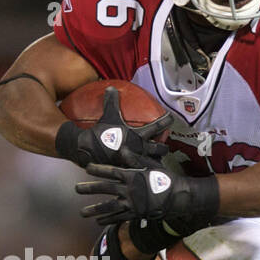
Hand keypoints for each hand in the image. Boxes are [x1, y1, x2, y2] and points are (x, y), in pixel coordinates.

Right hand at [55, 86, 169, 168]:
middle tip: (165, 145)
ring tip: (156, 161)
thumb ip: (111, 101)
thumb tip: (110, 88)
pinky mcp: (128, 169)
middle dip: (165, 147)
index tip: (171, 118)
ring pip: (152, 162)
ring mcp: (135, 161)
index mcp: (138, 135)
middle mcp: (140, 148)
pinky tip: (143, 172)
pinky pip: (140, 170)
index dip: (167, 121)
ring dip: (156, 161)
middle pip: (160, 148)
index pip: (158, 126)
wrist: (88, 150)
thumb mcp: (107, 115)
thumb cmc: (99, 133)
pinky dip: (143, 170)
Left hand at [76, 161, 219, 225]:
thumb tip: (120, 148)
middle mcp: (129, 190)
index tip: (86, 168)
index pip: (111, 171)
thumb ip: (134, 158)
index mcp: (132, 175)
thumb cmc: (164, 178)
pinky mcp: (135, 214)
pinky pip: (119, 217)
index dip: (98, 169)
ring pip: (109, 207)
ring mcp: (132, 203)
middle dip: (90, 188)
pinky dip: (108, 219)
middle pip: (105, 188)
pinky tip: (98, 221)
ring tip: (82, 212)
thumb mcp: (151, 164)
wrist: (178, 196)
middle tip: (76, 188)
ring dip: (95, 209)